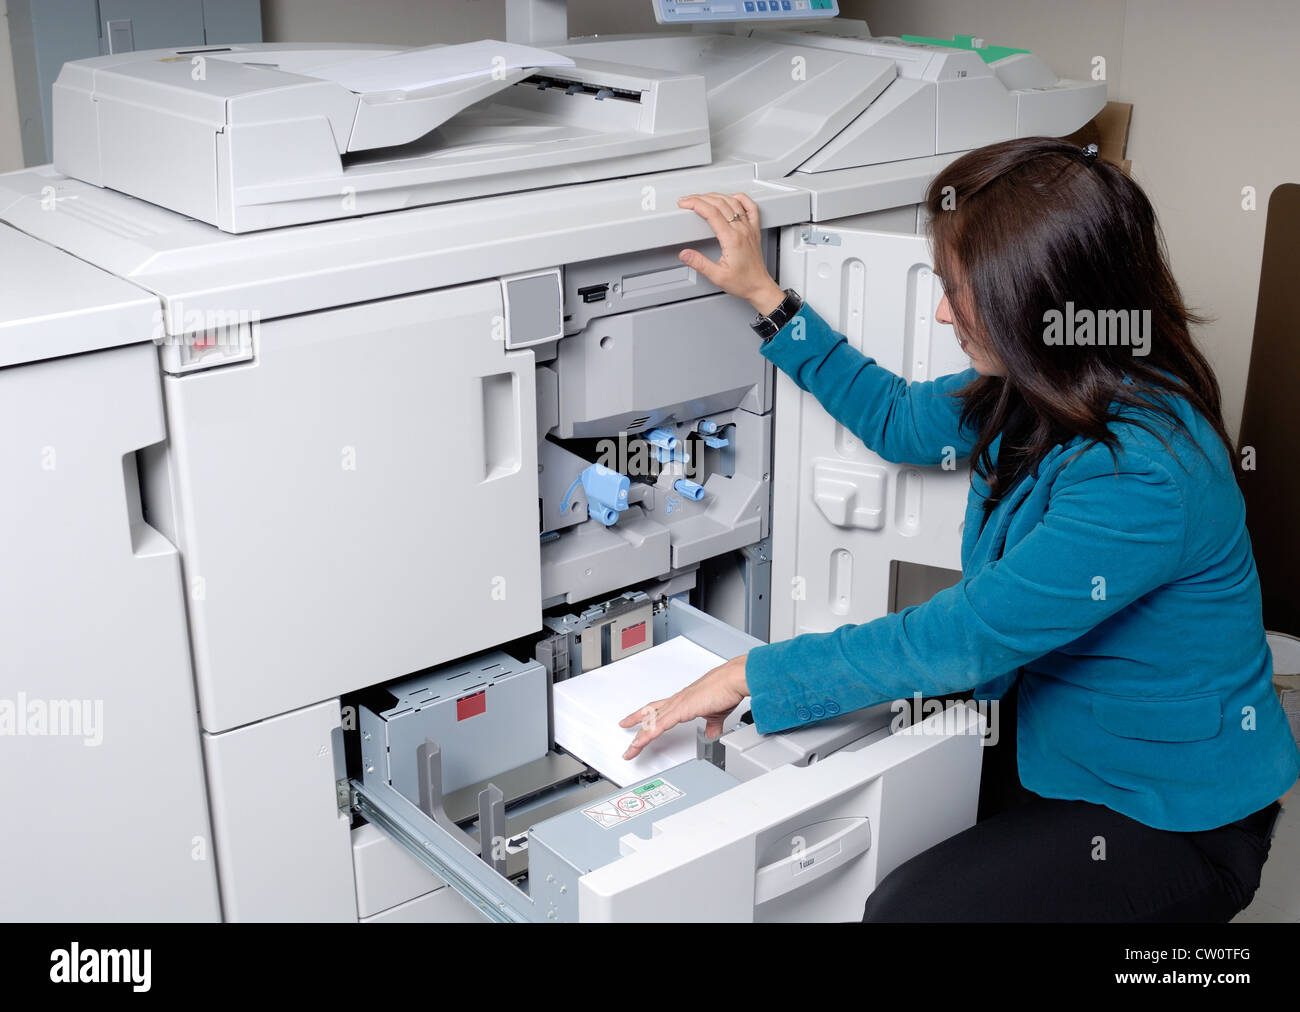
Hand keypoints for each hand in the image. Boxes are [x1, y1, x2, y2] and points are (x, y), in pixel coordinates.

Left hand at [619, 653, 749, 760]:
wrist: (734, 680)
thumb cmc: (727, 690)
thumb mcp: (717, 713)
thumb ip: (712, 726)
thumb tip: (712, 734)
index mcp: (684, 700)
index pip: (659, 708)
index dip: (647, 714)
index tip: (637, 718)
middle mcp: (677, 701)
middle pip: (650, 714)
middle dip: (635, 721)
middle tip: (623, 727)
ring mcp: (677, 705)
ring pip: (651, 723)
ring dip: (639, 737)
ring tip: (630, 750)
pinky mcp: (680, 710)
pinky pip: (658, 726)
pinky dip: (647, 736)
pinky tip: (639, 743)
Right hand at [676, 193, 785, 315]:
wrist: (759, 287)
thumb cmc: (742, 282)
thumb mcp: (717, 276)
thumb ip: (699, 263)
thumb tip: (685, 254)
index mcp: (732, 239)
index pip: (711, 213)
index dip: (695, 204)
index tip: (685, 203)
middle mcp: (742, 230)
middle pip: (720, 203)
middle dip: (700, 198)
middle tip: (688, 199)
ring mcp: (749, 228)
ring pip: (733, 202)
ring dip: (716, 196)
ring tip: (702, 197)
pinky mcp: (753, 230)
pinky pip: (750, 207)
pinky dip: (740, 198)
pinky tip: (731, 197)